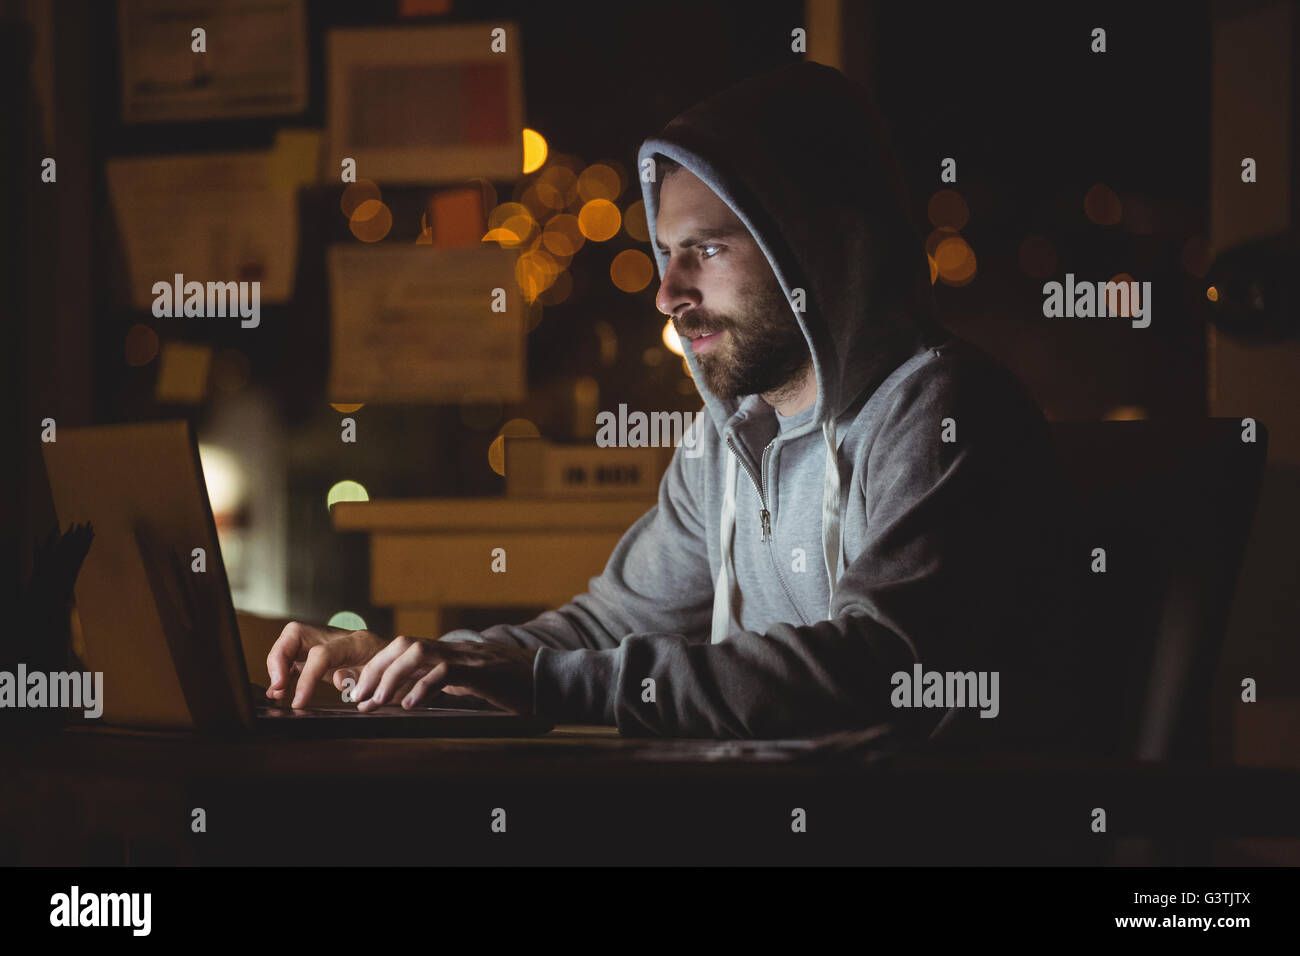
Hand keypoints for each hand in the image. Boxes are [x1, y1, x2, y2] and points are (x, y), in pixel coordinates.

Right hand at [266, 621, 389, 707]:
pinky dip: (285, 670)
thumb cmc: (401, 671)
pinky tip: (282, 689)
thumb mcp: (389, 678)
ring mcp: (330, 642)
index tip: (298, 702)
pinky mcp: (325, 652)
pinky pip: (297, 655)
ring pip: (291, 641)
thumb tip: (339, 680)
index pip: (321, 654)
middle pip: (296, 632)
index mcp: (357, 642)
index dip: (306, 678)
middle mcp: (339, 637)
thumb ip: (365, 679)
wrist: (409, 660)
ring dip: (278, 665)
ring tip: (277, 693)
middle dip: (278, 658)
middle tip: (278, 687)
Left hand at [351, 636, 540, 715]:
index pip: (403, 648)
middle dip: (375, 669)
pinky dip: (422, 688)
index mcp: (449, 652)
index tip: (359, 689)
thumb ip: (445, 683)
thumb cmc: (512, 687)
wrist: (549, 680)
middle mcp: (454, 649)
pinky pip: (445, 672)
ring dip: (391, 676)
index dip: (377, 665)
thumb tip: (413, 696)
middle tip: (359, 697)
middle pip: (403, 644)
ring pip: (418, 652)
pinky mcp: (481, 671)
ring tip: (377, 701)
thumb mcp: (470, 684)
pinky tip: (410, 706)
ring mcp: (467, 657)